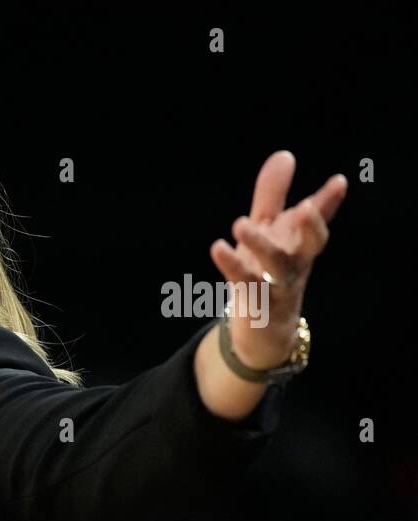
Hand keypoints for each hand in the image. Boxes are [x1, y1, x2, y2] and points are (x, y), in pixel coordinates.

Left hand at [209, 150, 346, 368]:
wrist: (262, 330)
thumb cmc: (266, 271)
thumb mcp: (268, 230)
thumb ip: (273, 195)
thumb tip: (285, 155)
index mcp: (299, 244)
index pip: (317, 221)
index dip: (328, 202)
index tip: (338, 181)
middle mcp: (295, 264)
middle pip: (310, 246)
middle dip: (311, 227)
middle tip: (305, 208)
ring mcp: (278, 286)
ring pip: (275, 266)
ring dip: (260, 245)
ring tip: (240, 224)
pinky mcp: (256, 303)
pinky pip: (244, 283)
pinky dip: (231, 266)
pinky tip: (217, 248)